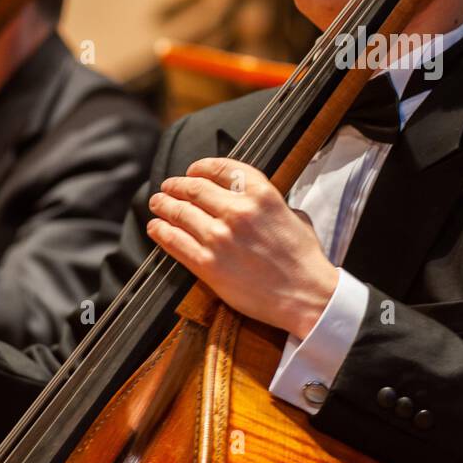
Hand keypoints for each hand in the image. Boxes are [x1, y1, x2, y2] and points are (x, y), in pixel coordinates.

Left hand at [145, 158, 338, 337]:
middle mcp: (237, 211)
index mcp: (261, 194)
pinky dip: (161, 232)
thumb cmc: (303, 259)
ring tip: (157, 204)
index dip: (200, 167)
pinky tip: (156, 228)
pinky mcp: (208, 264)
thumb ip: (270, 202)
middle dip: (176, 185)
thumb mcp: (294, 215)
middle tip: (168, 186)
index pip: (221, 169)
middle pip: (194, 189)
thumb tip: (253, 199)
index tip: (192, 170)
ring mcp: (219, 238)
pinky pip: (175, 242)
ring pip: (180, 213)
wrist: (305, 295)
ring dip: (164, 205)